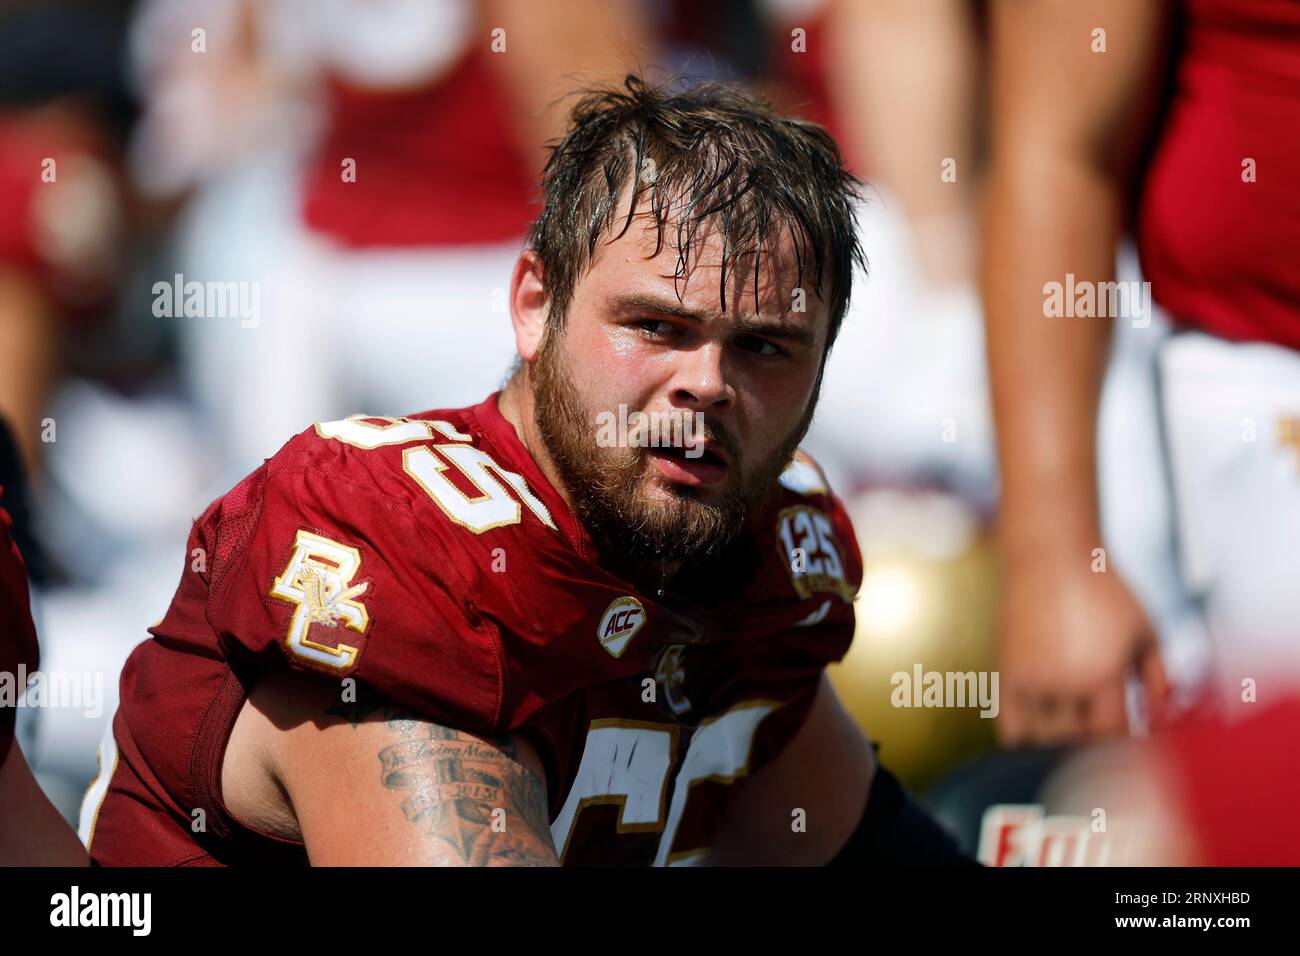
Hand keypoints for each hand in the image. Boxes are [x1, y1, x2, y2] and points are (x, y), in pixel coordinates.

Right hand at [996, 556, 1169, 744]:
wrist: (1051, 555)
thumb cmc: (1105, 590)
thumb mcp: (1146, 631)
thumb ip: (1159, 679)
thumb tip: (1162, 721)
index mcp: (1105, 673)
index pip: (1116, 735)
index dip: (1128, 742)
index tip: (1133, 736)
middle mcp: (1065, 681)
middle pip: (1081, 742)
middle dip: (1097, 742)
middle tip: (1105, 731)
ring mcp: (1032, 679)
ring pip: (1045, 741)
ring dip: (1062, 742)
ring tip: (1075, 728)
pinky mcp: (1007, 673)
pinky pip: (1011, 730)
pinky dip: (1026, 741)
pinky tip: (1042, 731)